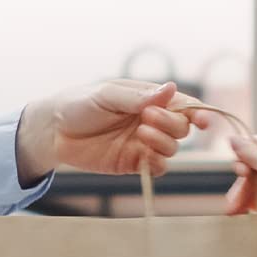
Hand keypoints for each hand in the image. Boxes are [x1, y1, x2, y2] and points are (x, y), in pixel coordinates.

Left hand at [15, 79, 210, 183]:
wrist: (54, 131)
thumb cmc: (79, 104)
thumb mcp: (107, 95)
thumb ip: (138, 96)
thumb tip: (170, 89)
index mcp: (148, 99)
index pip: (183, 104)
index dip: (197, 111)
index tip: (203, 120)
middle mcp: (151, 121)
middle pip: (182, 127)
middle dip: (171, 123)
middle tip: (146, 118)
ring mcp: (143, 143)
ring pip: (173, 148)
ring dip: (163, 141)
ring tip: (140, 133)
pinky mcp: (134, 163)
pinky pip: (158, 167)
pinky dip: (157, 162)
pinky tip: (143, 153)